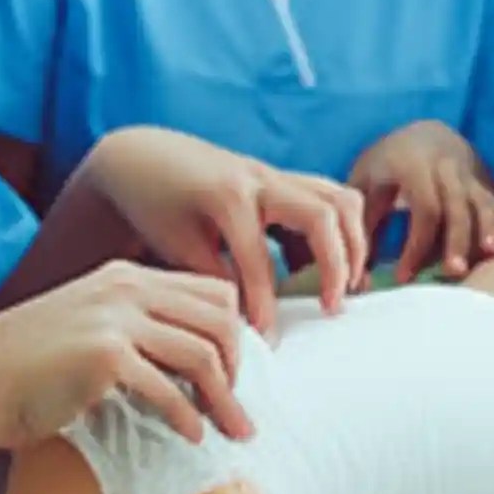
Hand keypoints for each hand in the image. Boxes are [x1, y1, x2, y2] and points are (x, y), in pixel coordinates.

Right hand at [0, 261, 251, 449]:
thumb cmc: (30, 364)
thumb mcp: (89, 324)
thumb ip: (137, 327)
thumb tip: (194, 359)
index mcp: (126, 277)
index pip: (211, 289)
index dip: (235, 331)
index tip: (237, 369)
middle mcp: (125, 289)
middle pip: (219, 318)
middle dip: (240, 365)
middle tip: (238, 403)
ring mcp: (115, 319)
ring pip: (203, 353)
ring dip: (224, 399)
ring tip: (230, 428)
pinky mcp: (105, 358)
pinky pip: (170, 389)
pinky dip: (189, 417)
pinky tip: (192, 434)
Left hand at [83, 127, 366, 332]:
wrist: (143, 155)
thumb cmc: (153, 201)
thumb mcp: (176, 245)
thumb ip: (216, 278)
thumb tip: (247, 320)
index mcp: (229, 197)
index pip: (261, 260)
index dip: (266, 304)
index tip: (268, 337)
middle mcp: (260, 179)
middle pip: (324, 215)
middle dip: (338, 264)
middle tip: (334, 306)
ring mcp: (275, 175)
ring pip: (337, 198)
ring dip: (351, 241)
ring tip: (345, 285)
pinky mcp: (279, 180)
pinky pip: (326, 198)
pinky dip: (335, 232)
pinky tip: (315, 270)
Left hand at [349, 120, 493, 282]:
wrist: (423, 133)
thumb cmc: (386, 165)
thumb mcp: (364, 184)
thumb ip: (362, 225)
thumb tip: (359, 278)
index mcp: (413, 165)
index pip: (425, 209)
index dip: (416, 247)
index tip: (402, 277)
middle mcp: (446, 166)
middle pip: (459, 208)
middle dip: (457, 243)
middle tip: (452, 274)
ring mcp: (469, 173)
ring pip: (484, 207)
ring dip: (485, 236)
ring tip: (482, 263)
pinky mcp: (485, 183)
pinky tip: (493, 254)